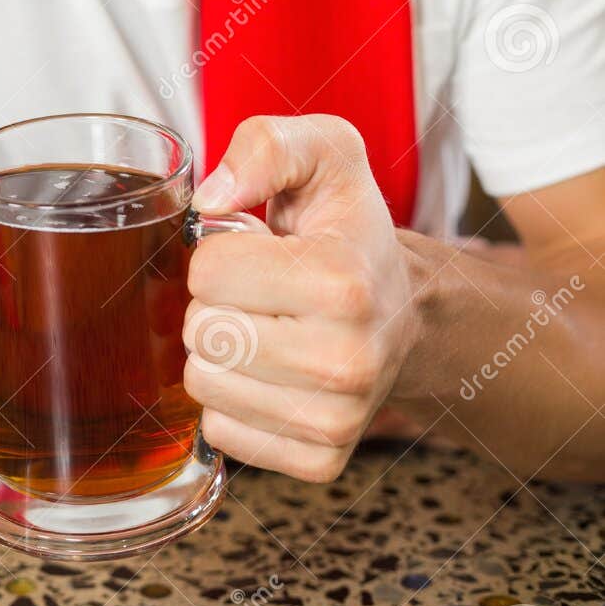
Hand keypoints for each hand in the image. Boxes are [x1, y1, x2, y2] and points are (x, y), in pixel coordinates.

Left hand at [182, 115, 418, 482]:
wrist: (404, 307)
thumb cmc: (349, 228)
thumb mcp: (324, 152)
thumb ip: (265, 146)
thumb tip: (211, 197)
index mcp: (343, 282)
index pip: (207, 271)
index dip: (220, 251)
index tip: (259, 248)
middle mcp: (345, 360)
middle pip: (201, 331)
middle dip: (217, 302)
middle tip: (263, 291)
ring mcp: (334, 420)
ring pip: (202, 383)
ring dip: (221, 351)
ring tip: (267, 327)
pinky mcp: (319, 460)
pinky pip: (221, 430)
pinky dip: (233, 398)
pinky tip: (271, 371)